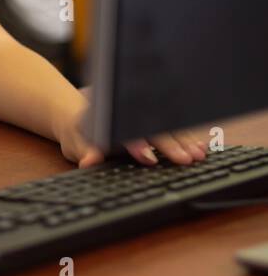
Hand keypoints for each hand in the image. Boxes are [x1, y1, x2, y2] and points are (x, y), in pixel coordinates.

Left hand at [56, 102, 208, 167]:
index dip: (137, 145)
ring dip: (183, 140)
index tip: (148, 159)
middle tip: (185, 159)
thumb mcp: (75, 144)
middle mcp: (127, 114)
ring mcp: (140, 116)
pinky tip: (200, 146)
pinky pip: (172, 126)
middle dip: (168, 144)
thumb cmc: (78, 133)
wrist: (78, 114)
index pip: (124, 131)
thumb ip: (84, 153)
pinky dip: (186, 136)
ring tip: (199, 155)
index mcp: (107, 119)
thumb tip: (89, 161)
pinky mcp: (151, 119)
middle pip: (150, 128)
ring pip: (165, 126)